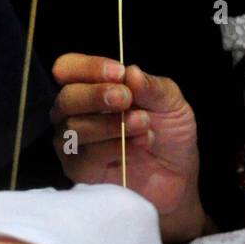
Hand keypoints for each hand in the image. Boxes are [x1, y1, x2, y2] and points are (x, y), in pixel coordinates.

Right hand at [51, 55, 200, 232]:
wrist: (179, 175)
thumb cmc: (169, 133)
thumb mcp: (171, 102)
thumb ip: (151, 86)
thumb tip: (131, 72)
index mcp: (89, 87)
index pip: (67, 68)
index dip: (88, 68)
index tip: (119, 73)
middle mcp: (74, 113)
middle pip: (66, 98)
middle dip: (96, 95)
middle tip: (126, 98)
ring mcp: (73, 144)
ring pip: (74, 128)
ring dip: (111, 124)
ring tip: (144, 124)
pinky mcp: (80, 172)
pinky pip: (86, 157)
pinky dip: (115, 148)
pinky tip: (139, 146)